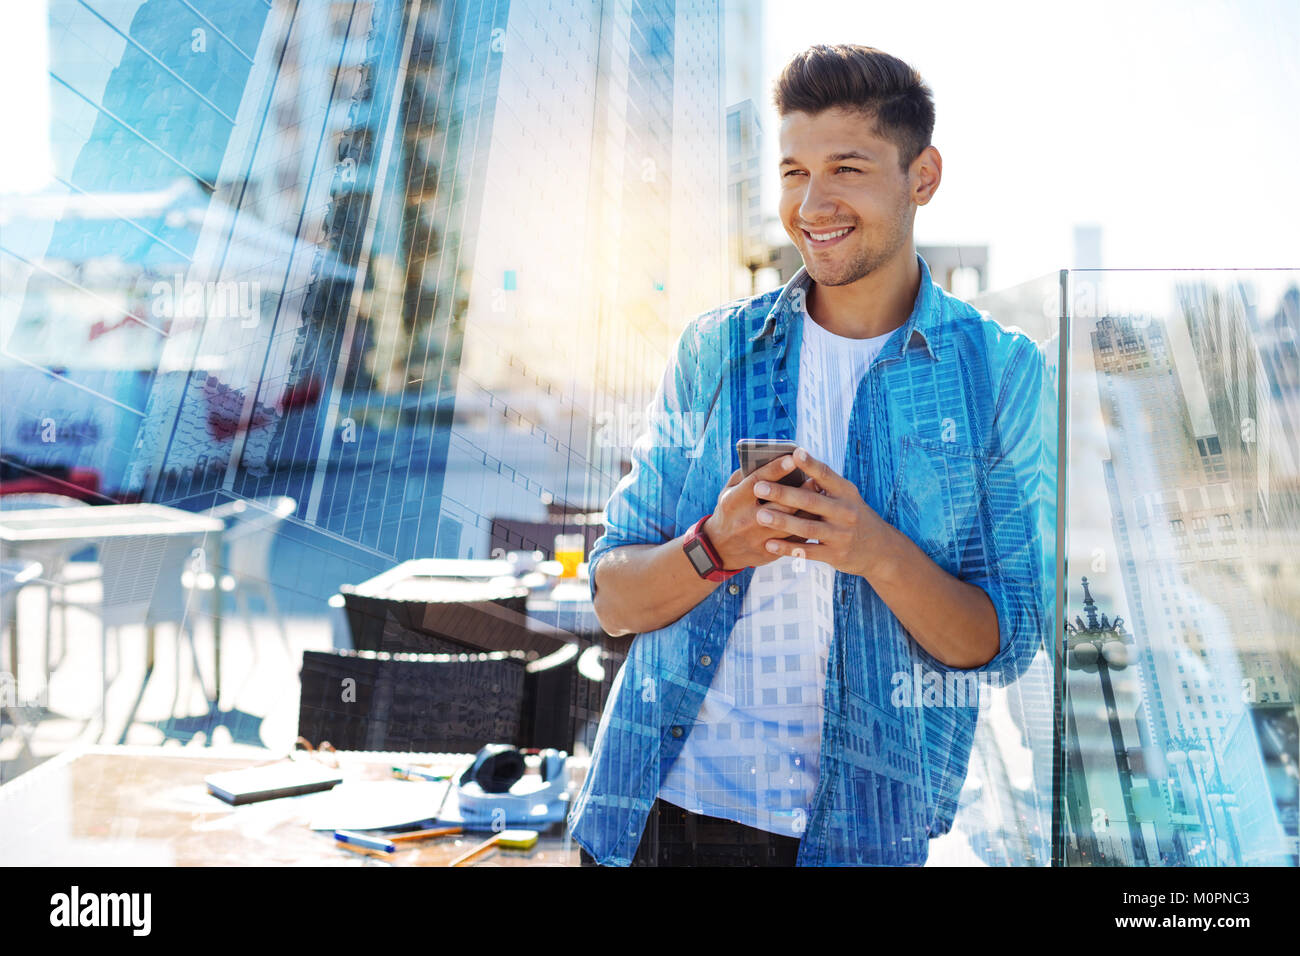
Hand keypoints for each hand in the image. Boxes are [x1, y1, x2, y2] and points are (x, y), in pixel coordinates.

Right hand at [704, 455, 815, 569]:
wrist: (719, 549)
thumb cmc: (728, 511)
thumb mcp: (728, 492)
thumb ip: (745, 475)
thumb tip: (770, 458)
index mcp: (734, 501)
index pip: (758, 482)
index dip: (776, 469)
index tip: (793, 458)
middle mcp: (745, 520)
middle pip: (781, 505)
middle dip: (801, 491)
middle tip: (816, 479)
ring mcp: (758, 539)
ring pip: (791, 524)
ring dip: (809, 510)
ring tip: (821, 498)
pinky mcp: (768, 553)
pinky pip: (793, 540)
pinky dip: (806, 528)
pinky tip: (817, 517)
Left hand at [749, 446, 889, 578]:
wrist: (879, 549)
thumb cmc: (853, 515)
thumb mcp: (847, 497)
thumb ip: (824, 485)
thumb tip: (794, 462)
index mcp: (846, 492)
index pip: (826, 474)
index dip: (811, 464)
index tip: (795, 452)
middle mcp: (845, 511)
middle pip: (811, 501)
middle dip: (783, 494)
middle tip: (759, 486)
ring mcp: (841, 534)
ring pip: (807, 527)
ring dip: (782, 521)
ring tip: (760, 515)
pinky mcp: (836, 555)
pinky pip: (808, 551)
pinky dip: (788, 548)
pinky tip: (770, 544)